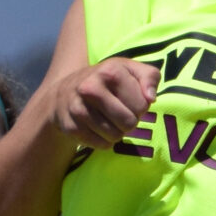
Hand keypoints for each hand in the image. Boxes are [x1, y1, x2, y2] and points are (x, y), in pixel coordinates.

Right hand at [44, 57, 159, 149]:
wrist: (65, 93)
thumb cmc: (106, 81)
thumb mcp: (130, 70)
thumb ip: (149, 77)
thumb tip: (151, 98)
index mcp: (110, 71)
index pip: (142, 105)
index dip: (140, 106)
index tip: (129, 100)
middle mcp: (90, 88)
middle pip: (129, 123)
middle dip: (130, 121)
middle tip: (121, 113)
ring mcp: (78, 109)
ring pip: (115, 136)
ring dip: (118, 132)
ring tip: (109, 119)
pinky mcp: (72, 127)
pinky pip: (102, 145)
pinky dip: (105, 140)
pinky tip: (98, 128)